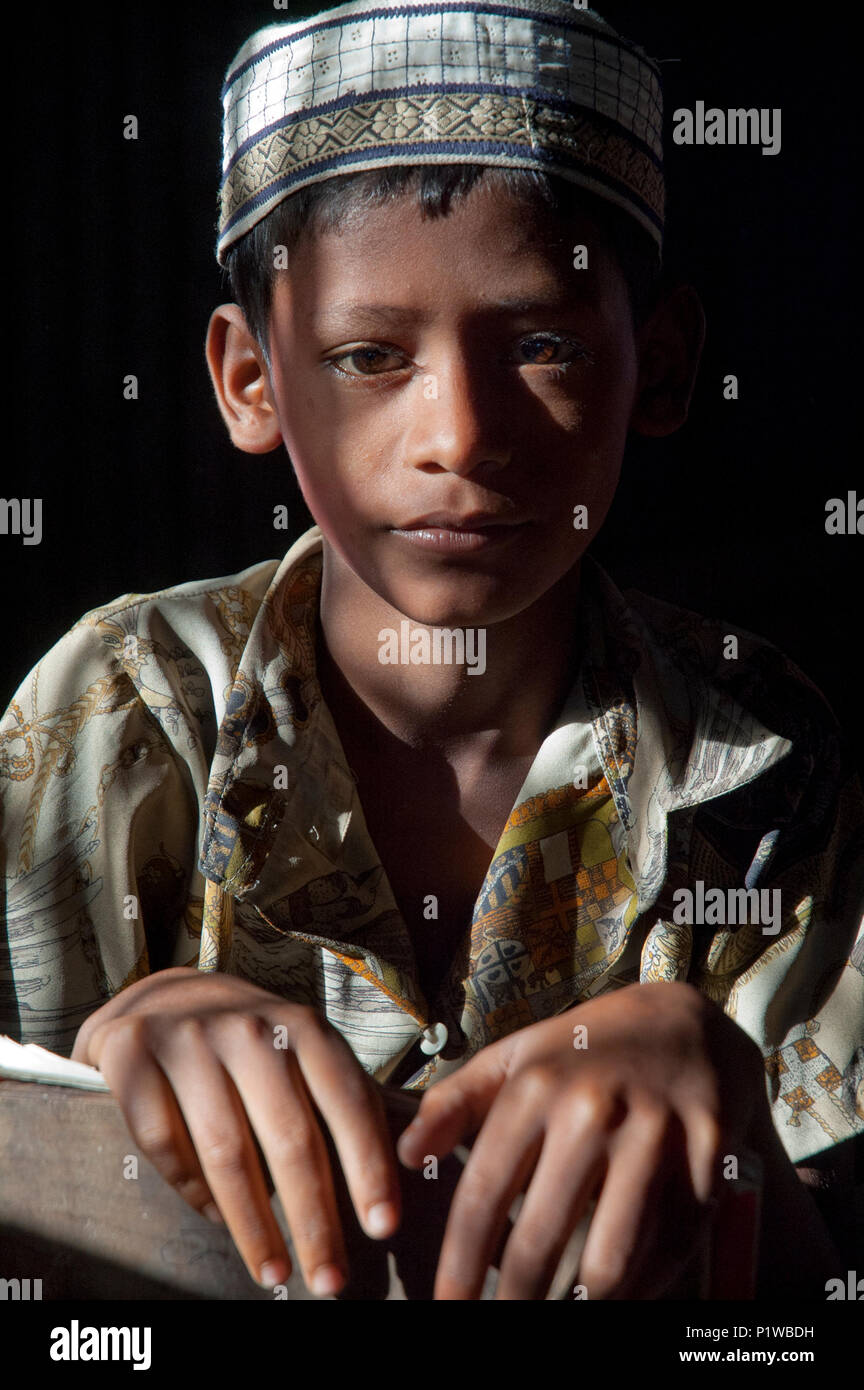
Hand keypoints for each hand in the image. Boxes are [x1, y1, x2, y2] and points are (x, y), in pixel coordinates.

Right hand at [71, 966, 400, 1294]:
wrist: (160, 999)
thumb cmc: (248, 1042)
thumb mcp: (300, 1050)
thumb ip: (339, 1100)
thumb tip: (394, 1182)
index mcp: (303, 1027)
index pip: (347, 1101)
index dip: (368, 1166)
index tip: (384, 1227)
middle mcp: (249, 1028)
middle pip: (289, 1137)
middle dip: (315, 1218)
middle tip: (331, 1281)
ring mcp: (189, 1040)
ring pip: (226, 1150)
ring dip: (253, 1225)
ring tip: (275, 1273)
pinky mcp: (133, 1055)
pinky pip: (165, 1144)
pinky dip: (191, 1191)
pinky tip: (214, 1218)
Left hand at [397, 981, 766, 1298]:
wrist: (686, 1020)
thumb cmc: (587, 1049)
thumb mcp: (516, 1056)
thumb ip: (455, 1102)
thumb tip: (406, 1153)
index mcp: (535, 1087)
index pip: (483, 1197)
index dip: (460, 1266)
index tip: (447, 1308)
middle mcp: (592, 1110)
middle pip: (541, 1241)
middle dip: (515, 1302)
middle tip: (501, 1329)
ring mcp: (654, 1134)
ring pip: (610, 1260)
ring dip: (581, 1308)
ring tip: (561, 1317)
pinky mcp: (707, 1156)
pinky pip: (669, 1249)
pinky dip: (642, 1288)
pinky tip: (619, 1298)